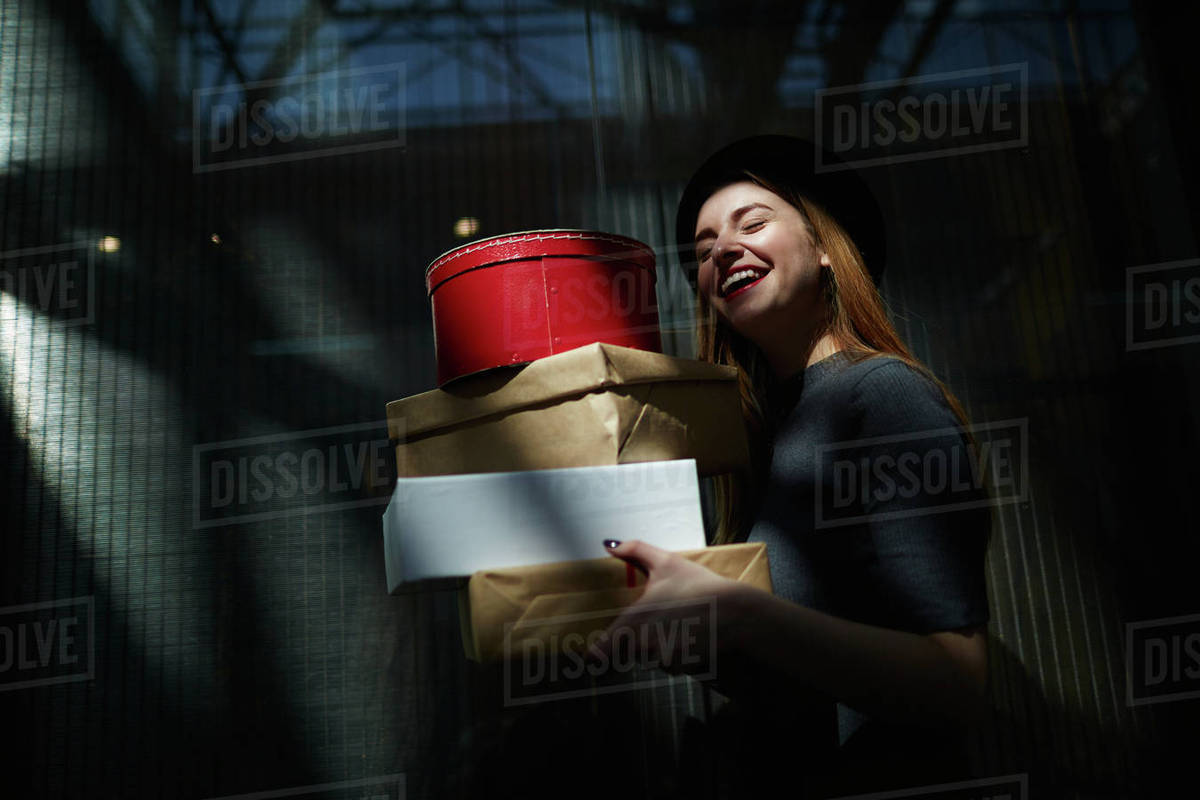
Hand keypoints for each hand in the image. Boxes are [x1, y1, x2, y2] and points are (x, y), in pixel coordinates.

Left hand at [586, 539, 746, 673]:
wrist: (734, 611)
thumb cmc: (699, 586)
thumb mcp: (667, 562)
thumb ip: (635, 550)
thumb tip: (609, 544)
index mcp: (634, 618)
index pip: (601, 651)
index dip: (598, 655)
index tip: (596, 657)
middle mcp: (643, 641)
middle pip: (629, 652)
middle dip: (639, 643)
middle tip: (660, 625)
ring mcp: (661, 656)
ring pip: (651, 659)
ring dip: (659, 650)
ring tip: (678, 628)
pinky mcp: (679, 666)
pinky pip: (670, 665)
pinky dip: (677, 657)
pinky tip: (689, 639)